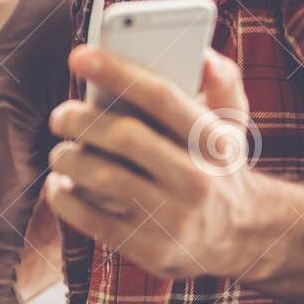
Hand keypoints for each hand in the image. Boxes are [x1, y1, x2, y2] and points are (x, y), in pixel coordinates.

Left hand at [45, 44, 261, 280]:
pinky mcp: (150, 249)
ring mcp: (172, 218)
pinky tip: (60, 185)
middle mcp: (196, 179)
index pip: (161, 96)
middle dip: (80, 120)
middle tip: (60, 116)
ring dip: (68, 159)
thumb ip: (223, 82)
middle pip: (124, 136)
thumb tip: (204, 54)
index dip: (117, 72)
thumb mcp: (233, 125)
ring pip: (102, 178)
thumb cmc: (220, 166)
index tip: (79, 55)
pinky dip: (64, 199)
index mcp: (213, 141)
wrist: (243, 238)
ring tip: (61, 151)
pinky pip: (91, 220)